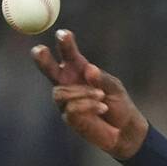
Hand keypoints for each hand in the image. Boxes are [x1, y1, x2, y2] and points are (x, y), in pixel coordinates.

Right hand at [32, 28, 147, 159]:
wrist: (125, 131)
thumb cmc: (120, 105)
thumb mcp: (115, 88)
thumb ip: (102, 79)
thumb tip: (89, 69)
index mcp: (78, 69)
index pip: (68, 53)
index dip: (65, 43)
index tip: (64, 34)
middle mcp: (67, 82)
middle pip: (48, 68)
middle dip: (42, 58)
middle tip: (40, 50)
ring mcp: (66, 100)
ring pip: (61, 92)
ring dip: (83, 93)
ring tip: (101, 96)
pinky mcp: (69, 117)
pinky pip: (71, 108)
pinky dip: (88, 106)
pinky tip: (102, 108)